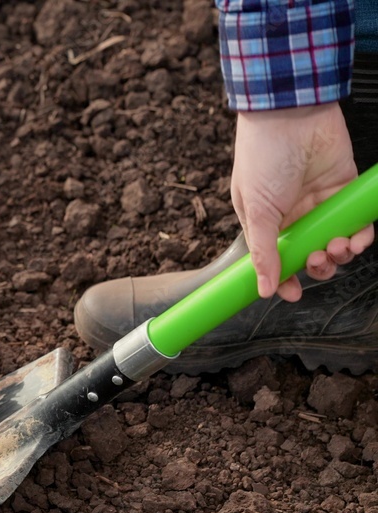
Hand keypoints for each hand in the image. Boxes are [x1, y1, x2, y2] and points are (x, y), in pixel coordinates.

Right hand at [230, 102, 372, 301]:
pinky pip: (357, 222)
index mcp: (266, 221)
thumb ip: (263, 251)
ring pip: (335, 243)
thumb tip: (264, 288)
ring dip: (339, 253)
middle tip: (320, 261)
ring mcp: (320, 204)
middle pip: (310, 255)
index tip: (292, 293)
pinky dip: (360, 235)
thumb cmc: (262, 157)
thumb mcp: (256, 210)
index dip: (284, 279)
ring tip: (338, 247)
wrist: (291, 115)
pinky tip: (355, 237)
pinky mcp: (344, 191)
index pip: (275, 259)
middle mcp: (294, 215)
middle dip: (317, 266)